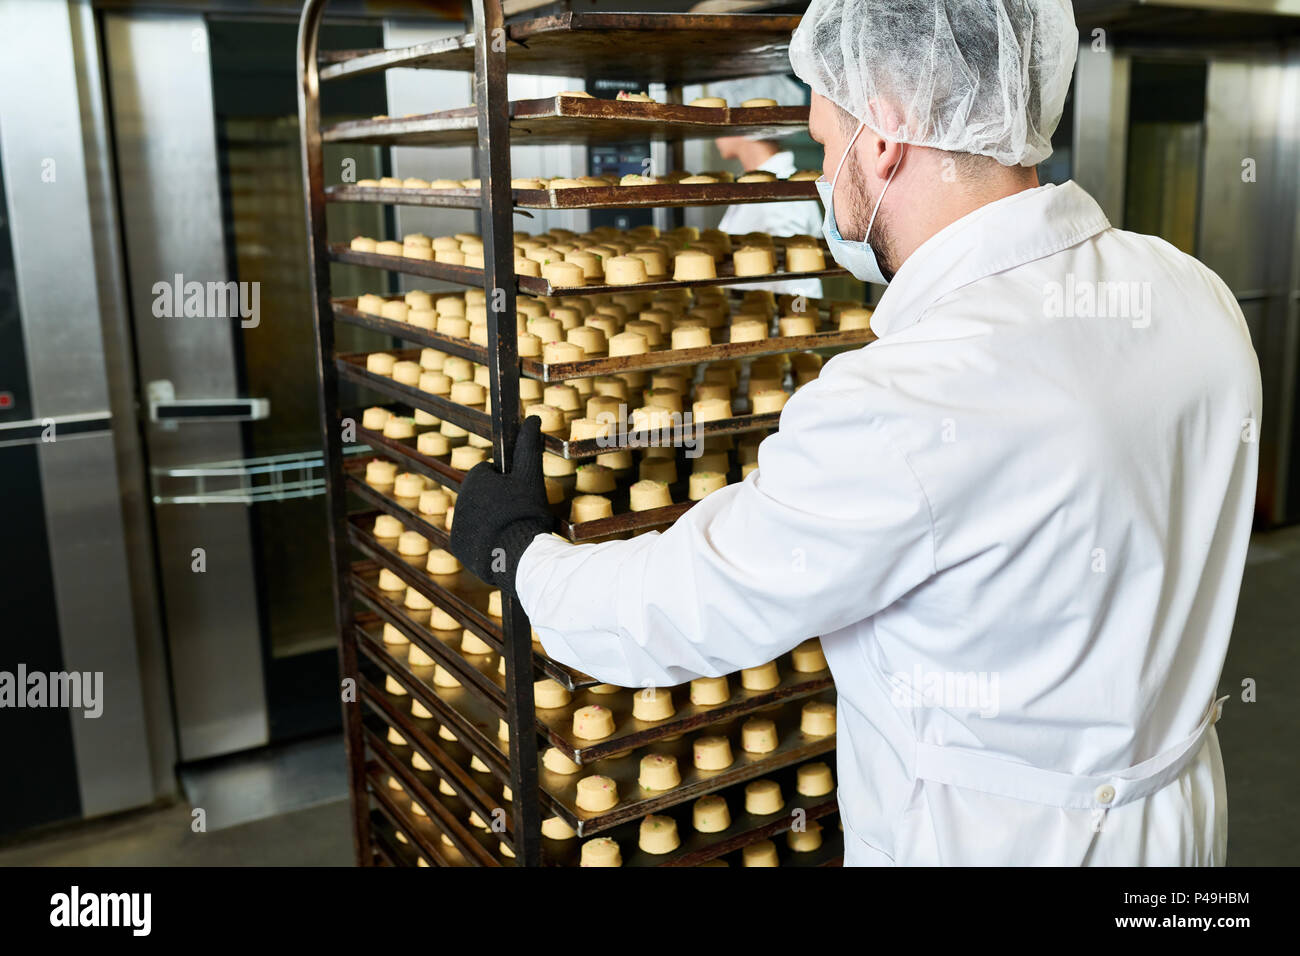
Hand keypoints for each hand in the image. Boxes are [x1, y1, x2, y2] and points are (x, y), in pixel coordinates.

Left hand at [449, 415, 556, 590]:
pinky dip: (484, 539)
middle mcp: (460, 498)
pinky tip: (501, 545)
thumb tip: (532, 417)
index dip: (507, 482)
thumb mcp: (530, 476)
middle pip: (484, 495)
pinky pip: (473, 537)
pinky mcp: (457, 545)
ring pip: (478, 515)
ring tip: (511, 530)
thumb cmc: (524, 512)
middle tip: (518, 513)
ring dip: (491, 520)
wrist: (516, 556)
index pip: (491, 473)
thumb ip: (528, 446)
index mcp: (475, 478)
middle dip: (498, 501)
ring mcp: (457, 523)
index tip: (519, 495)